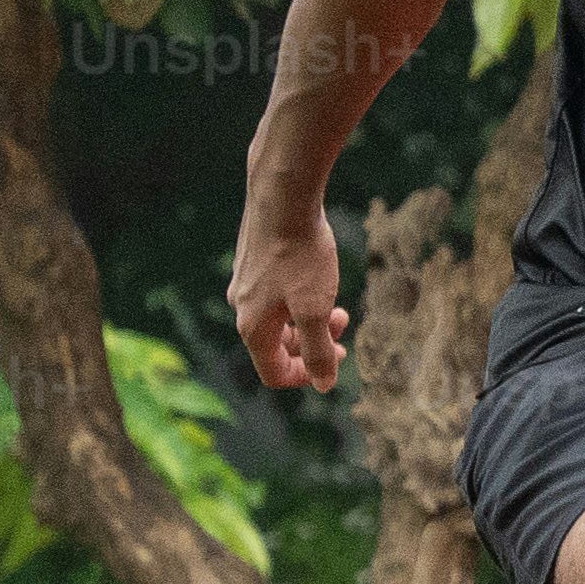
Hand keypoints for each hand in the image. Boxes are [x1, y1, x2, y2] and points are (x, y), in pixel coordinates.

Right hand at [231, 194, 347, 392]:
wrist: (282, 198)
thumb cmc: (299, 254)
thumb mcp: (315, 309)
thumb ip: (319, 349)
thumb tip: (324, 385)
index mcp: (253, 327)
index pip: (274, 373)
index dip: (307, 376)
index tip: (337, 359)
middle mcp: (242, 308)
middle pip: (277, 346)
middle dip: (314, 343)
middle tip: (343, 323)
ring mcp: (245, 284)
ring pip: (279, 318)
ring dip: (311, 320)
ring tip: (336, 304)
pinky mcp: (254, 262)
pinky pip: (277, 295)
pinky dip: (301, 298)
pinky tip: (319, 278)